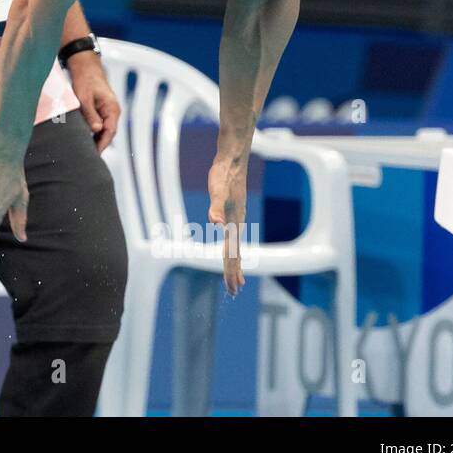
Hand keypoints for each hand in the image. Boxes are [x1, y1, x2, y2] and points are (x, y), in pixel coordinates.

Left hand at [67, 54, 119, 151]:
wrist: (85, 66)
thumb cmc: (85, 80)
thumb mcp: (84, 98)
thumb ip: (90, 114)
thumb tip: (97, 130)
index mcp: (112, 109)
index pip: (110, 132)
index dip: (102, 145)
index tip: (93, 155)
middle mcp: (112, 112)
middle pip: (107, 133)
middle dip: (98, 145)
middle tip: (86, 157)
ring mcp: (107, 111)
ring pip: (102, 130)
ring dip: (94, 139)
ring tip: (83, 151)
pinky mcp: (99, 110)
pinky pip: (98, 124)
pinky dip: (91, 132)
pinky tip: (82, 138)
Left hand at [207, 156, 247, 295]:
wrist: (232, 159)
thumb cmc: (223, 174)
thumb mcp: (217, 190)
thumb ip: (216, 207)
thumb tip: (215, 223)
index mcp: (234, 223)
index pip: (232, 253)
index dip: (231, 272)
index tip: (233, 289)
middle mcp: (237, 224)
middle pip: (235, 254)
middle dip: (234, 274)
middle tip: (234, 292)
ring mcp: (236, 219)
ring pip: (235, 247)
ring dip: (235, 264)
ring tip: (237, 280)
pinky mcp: (233, 212)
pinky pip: (232, 238)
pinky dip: (232, 249)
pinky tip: (230, 250)